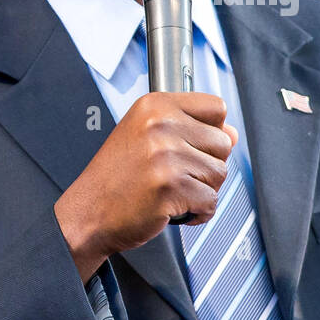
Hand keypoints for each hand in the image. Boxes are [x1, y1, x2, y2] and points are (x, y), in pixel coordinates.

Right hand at [54, 92, 238, 280]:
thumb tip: (232, 133)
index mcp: (154, 106)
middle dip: (206, 166)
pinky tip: (172, 208)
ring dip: (202, 190)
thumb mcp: (147, 137)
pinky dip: (198, 212)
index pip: (216, 107)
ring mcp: (166, 156)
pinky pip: (210, 202)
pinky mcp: (171, 187)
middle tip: (176, 174)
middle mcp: (160, 125)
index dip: (211, 131)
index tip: (192, 145)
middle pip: (223, 143)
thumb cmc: (116, 177)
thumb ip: (191, 129)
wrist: (87, 213)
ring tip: (172, 191)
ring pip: (219, 174)